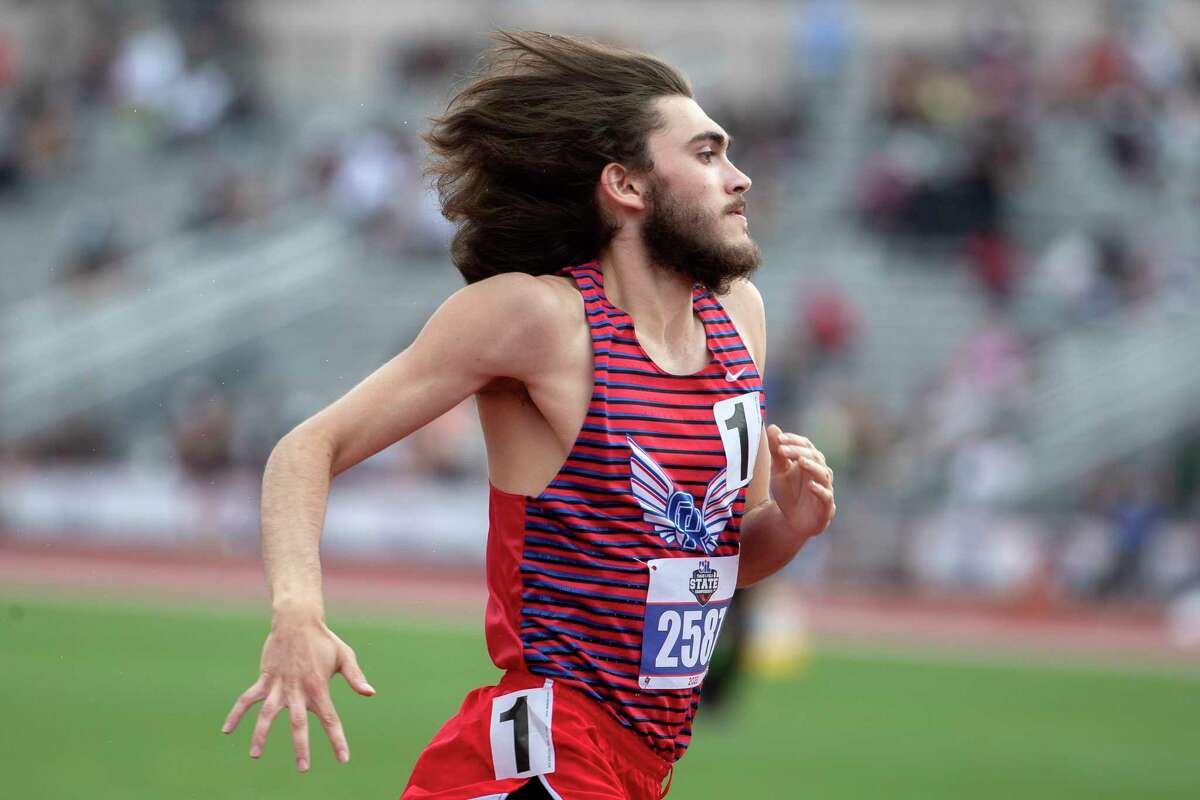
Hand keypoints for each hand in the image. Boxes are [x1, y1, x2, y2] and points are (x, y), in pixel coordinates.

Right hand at [221, 616, 374, 771]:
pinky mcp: (265, 679)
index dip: (337, 740)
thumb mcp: (345, 657)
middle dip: (301, 746)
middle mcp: (298, 690)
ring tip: (255, 755)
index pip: (330, 719)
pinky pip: (247, 699)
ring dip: (260, 735)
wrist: (297, 621)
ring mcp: (279, 685)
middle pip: (298, 723)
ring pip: (267, 714)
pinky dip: (236, 714)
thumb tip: (370, 694)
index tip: (343, 759)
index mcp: (319, 687)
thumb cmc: (324, 640)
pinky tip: (227, 730)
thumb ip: (355, 677)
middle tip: (302, 768)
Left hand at [766, 424, 835, 538]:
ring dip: (812, 466)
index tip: (778, 438)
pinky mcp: (826, 507)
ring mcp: (825, 489)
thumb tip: (771, 427)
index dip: (793, 440)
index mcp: (810, 462)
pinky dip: (820, 490)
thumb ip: (776, 452)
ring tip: (800, 462)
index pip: (806, 445)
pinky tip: (811, 485)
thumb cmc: (788, 493)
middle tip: (781, 449)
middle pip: (814, 456)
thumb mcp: (778, 472)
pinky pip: (826, 497)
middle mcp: (820, 472)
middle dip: (798, 451)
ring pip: (823, 474)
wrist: (791, 522)